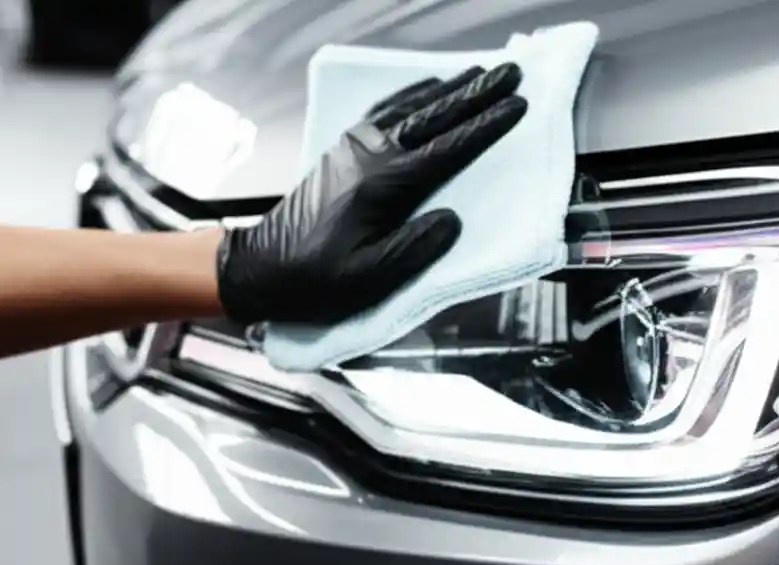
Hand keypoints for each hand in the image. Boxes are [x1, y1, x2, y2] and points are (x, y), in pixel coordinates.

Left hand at [216, 63, 527, 323]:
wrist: (263, 267)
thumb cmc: (316, 278)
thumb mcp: (370, 277)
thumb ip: (415, 248)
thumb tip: (451, 221)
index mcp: (380, 184)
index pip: (446, 149)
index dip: (484, 127)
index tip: (515, 106)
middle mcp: (367, 155)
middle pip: (433, 115)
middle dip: (475, 93)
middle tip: (509, 73)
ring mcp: (354, 148)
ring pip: (410, 107)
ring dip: (449, 89)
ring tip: (479, 75)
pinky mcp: (344, 150)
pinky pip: (385, 110)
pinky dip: (412, 94)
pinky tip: (428, 88)